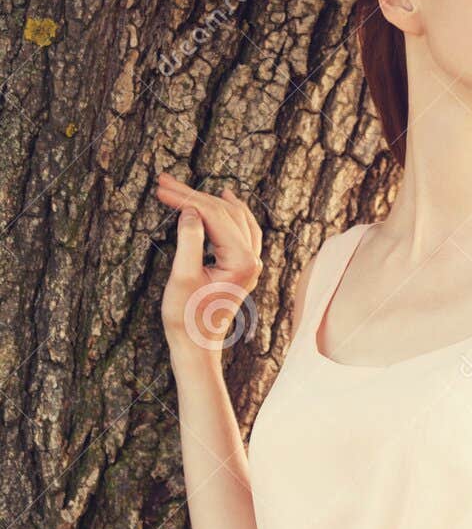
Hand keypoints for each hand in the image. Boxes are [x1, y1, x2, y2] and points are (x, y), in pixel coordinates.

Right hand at [156, 172, 262, 362]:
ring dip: (211, 201)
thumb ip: (190, 241)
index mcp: (242, 262)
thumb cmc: (186, 317)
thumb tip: (191, 210)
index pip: (215, 216)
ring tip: (189, 185)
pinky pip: (243, 231)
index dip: (187, 198)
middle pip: (226, 214)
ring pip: (236, 219)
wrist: (196, 346)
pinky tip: (225, 201)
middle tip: (164, 182)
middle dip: (194, 196)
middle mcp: (253, 261)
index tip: (161, 188)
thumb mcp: (183, 277)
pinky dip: (230, 214)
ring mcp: (251, 264)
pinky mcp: (244, 268)